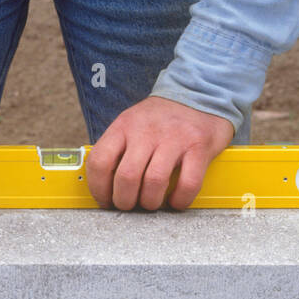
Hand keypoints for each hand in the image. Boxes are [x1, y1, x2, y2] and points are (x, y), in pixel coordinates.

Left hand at [86, 97, 234, 210]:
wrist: (199, 93)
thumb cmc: (162, 119)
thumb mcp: (132, 124)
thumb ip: (117, 149)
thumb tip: (103, 185)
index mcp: (124, 126)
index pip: (99, 162)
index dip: (99, 189)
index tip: (106, 200)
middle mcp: (147, 131)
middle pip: (126, 177)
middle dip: (124, 201)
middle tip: (130, 205)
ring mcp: (174, 138)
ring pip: (154, 182)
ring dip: (150, 202)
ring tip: (152, 203)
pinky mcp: (199, 147)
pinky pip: (187, 183)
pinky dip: (179, 199)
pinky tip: (176, 200)